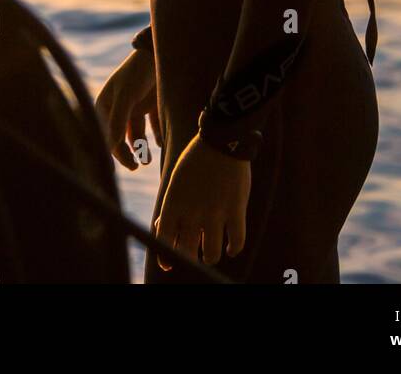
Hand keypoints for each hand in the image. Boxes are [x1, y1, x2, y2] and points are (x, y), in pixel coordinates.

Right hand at [94, 50, 161, 170]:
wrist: (158, 52)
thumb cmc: (137, 72)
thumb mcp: (126, 95)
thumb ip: (119, 120)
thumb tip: (112, 145)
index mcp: (105, 105)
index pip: (108, 134)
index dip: (115, 152)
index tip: (126, 166)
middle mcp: (118, 108)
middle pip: (121, 138)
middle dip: (127, 153)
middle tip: (136, 166)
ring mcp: (135, 107)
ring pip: (136, 135)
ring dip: (141, 148)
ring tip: (147, 161)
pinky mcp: (151, 105)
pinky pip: (153, 126)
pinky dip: (157, 136)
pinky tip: (162, 144)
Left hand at [153, 133, 249, 269]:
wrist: (222, 138)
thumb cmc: (196, 159)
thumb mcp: (176, 181)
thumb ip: (171, 206)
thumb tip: (163, 227)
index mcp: (173, 203)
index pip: (164, 242)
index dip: (165, 257)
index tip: (169, 263)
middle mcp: (192, 212)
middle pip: (187, 253)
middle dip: (188, 258)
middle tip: (192, 256)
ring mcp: (215, 213)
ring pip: (212, 254)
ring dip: (210, 256)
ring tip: (211, 252)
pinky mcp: (236, 210)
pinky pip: (237, 242)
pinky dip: (234, 248)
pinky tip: (231, 247)